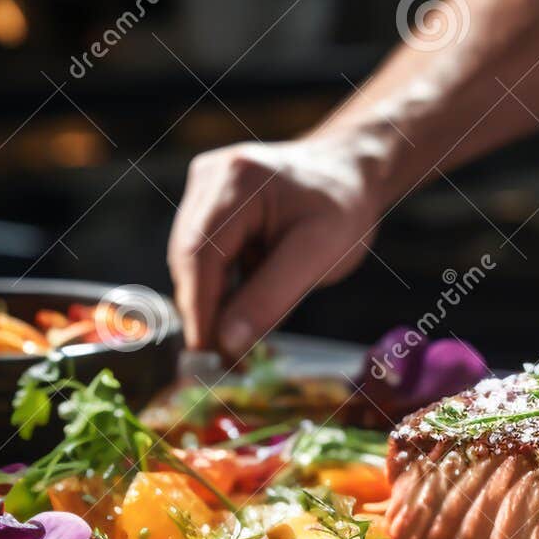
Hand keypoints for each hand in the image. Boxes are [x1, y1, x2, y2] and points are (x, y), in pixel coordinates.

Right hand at [167, 136, 383, 358]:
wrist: (350, 173)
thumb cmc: (342, 210)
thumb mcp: (317, 257)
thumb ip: (271, 299)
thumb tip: (227, 344)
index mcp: (237, 180)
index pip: (201, 253)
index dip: (199, 309)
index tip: (207, 356)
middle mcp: (211, 176)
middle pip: (189, 258)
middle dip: (203, 312)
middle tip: (221, 365)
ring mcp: (205, 187)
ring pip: (192, 261)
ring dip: (210, 304)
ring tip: (234, 348)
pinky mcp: (207, 203)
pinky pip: (204, 256)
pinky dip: (220, 288)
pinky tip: (240, 314)